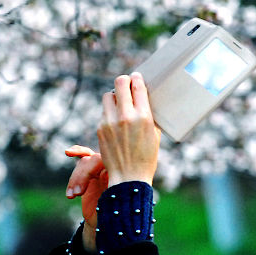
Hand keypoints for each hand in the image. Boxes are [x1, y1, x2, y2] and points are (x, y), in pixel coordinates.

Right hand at [64, 145, 105, 251]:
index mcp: (123, 176)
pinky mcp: (91, 169)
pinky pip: (85, 155)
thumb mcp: (112, 208)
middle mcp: (114, 169)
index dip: (92, 173)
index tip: (83, 188)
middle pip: (94, 161)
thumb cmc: (114, 216)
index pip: (106, 165)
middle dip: (82, 176)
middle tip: (77, 194)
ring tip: (72, 196)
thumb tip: (105, 179)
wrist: (109, 222)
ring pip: (84, 162)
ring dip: (75, 178)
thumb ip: (111, 194)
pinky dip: (77, 151)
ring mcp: (102, 168)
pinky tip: (68, 152)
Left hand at [97, 72, 159, 186]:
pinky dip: (109, 111)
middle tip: (126, 83)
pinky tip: (115, 119)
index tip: (136, 77)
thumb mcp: (155, 134)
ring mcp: (110, 122)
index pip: (137, 86)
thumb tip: (144, 99)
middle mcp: (125, 116)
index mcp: (143, 116)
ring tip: (119, 103)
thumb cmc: (146, 157)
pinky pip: (104, 111)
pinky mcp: (100, 128)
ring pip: (107, 95)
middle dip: (124, 80)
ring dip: (114, 96)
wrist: (128, 177)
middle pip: (119, 83)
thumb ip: (148, 115)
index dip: (136, 78)